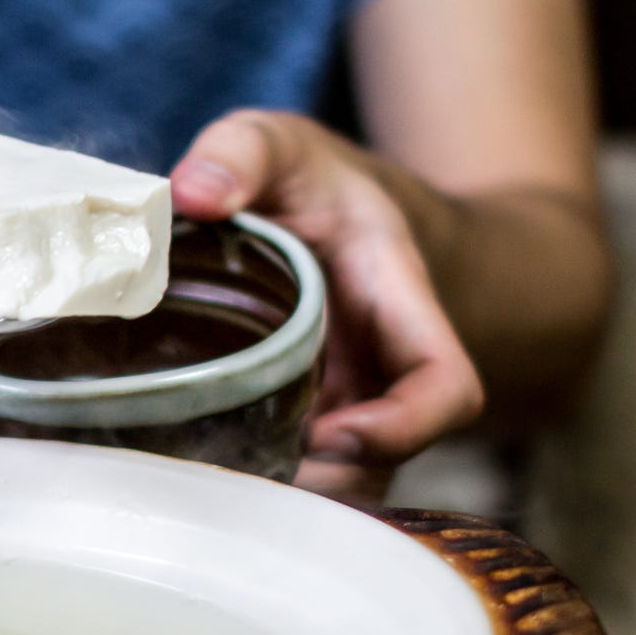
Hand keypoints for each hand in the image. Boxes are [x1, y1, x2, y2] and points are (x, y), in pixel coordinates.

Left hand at [170, 110, 484, 503]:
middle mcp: (381, 374)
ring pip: (335, 483)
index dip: (406, 428)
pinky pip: (294, 477)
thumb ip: (241, 151)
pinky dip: (252, 483)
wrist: (334, 214)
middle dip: (319, 483)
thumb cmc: (317, 184)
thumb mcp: (278, 143)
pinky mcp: (305, 425)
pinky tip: (189, 466)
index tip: (331, 433)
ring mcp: (346, 408)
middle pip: (381, 463)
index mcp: (399, 305)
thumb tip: (190, 194)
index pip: (445, 388)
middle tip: (230, 466)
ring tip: (201, 467)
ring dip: (279, 491)